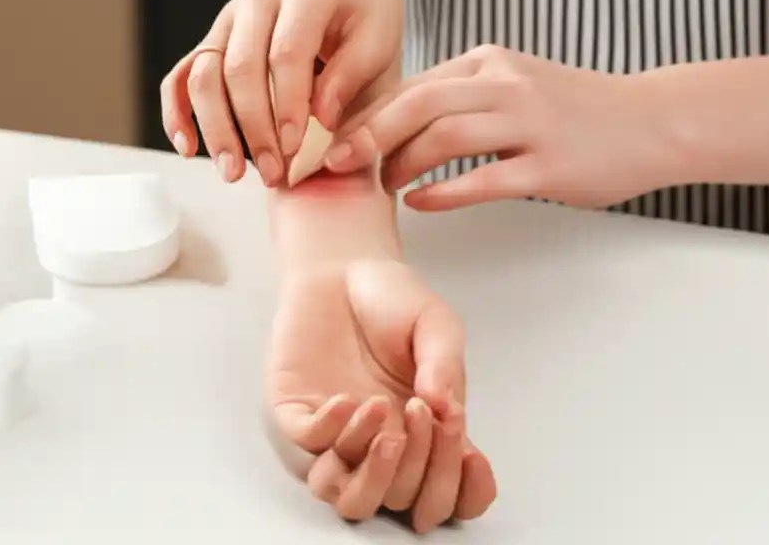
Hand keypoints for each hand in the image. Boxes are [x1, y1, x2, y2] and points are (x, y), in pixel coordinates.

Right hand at [159, 0, 403, 187]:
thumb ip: (352, 77)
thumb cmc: (363, 18)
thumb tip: (321, 119)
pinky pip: (180, 75)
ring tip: (233, 173)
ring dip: (215, 127)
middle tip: (272, 173)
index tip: (294, 148)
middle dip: (252, 126)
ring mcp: (229, 17)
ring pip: (203, 72)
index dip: (287, 104)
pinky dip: (177, 112)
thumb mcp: (380, 39)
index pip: (286, 52)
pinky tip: (188, 148)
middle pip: (238, 65)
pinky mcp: (213, 39)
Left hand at [268, 259, 495, 531]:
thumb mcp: (436, 325)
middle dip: (422, 467)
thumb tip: (444, 409)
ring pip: (351, 497)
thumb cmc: (393, 299)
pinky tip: (346, 397)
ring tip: (383, 412)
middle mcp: (383, 442)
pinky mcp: (297, 410)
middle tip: (423, 413)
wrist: (343, 267)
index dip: (465, 491)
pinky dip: (330, 430)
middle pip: (405, 501)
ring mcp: (338, 433)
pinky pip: (309, 445)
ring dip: (373, 471)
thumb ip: (445, 366)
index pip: (449, 493)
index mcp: (424, 431)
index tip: (471, 454)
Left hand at [322, 45, 674, 209]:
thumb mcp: (514, 82)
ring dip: (402, 164)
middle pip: (417, 102)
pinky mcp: (549, 165)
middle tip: (336, 163)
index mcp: (488, 62)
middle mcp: (505, 84)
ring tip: (384, 185)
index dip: (366, 113)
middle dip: (367, 133)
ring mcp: (530, 124)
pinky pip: (483, 179)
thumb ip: (462, 94)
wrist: (653, 121)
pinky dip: (444, 192)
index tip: (334, 138)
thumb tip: (394, 120)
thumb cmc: (575, 109)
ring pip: (445, 136)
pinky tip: (421, 203)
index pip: (410, 83)